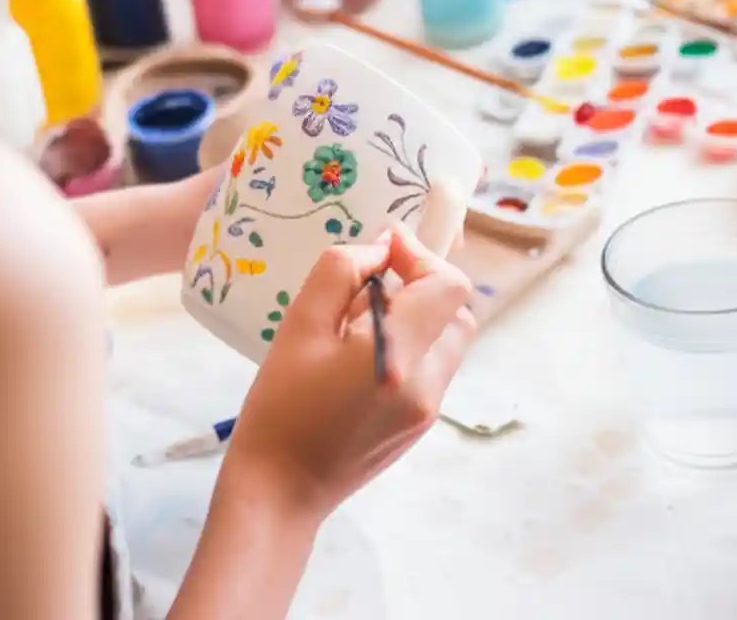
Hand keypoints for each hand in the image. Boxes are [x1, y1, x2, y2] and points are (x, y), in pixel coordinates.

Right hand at [229, 225, 475, 517]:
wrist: (280, 489)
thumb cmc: (279, 406)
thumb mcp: (298, 326)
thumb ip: (342, 272)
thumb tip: (383, 248)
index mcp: (397, 356)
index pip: (448, 285)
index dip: (421, 255)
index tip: (385, 248)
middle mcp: (427, 383)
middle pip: (456, 309)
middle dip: (422, 286)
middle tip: (369, 291)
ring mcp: (430, 407)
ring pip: (448, 338)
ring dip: (419, 316)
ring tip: (361, 327)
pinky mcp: (423, 423)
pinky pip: (434, 366)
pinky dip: (413, 346)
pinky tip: (363, 360)